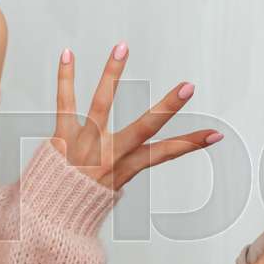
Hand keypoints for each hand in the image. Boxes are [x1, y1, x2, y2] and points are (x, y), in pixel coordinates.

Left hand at [50, 42, 221, 191]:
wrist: (47, 216)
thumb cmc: (77, 204)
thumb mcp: (109, 194)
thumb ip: (122, 173)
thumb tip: (133, 168)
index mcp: (125, 169)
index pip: (164, 154)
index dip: (191, 145)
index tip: (216, 134)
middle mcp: (109, 155)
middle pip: (143, 128)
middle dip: (167, 108)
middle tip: (188, 87)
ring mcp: (85, 143)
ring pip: (102, 104)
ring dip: (113, 73)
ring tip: (122, 47)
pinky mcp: (61, 136)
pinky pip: (64, 102)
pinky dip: (65, 78)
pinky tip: (67, 54)